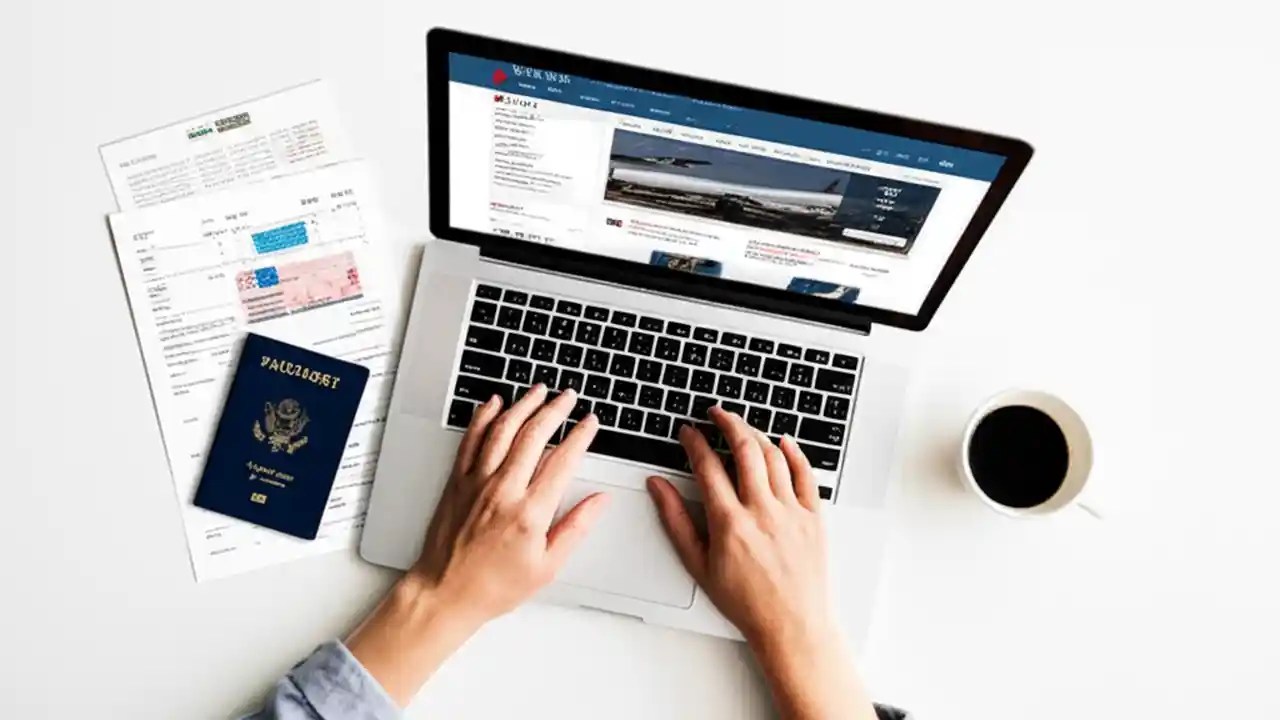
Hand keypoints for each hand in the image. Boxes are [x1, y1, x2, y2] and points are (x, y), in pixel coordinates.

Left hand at [347, 385, 608, 705]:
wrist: (445, 593)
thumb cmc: (494, 586)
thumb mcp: (547, 567)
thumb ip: (575, 528)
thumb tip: (599, 502)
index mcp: (530, 513)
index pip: (563, 461)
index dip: (580, 436)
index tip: (590, 423)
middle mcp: (503, 491)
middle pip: (534, 436)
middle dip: (555, 410)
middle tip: (568, 397)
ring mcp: (477, 483)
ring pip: (502, 430)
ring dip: (523, 405)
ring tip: (538, 391)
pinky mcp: (456, 482)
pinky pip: (471, 441)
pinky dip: (483, 417)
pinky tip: (494, 404)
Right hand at [647, 407, 875, 719]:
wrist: (791, 624)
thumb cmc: (745, 601)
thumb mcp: (698, 564)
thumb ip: (676, 520)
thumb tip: (658, 487)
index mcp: (730, 523)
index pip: (708, 467)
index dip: (695, 442)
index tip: (689, 432)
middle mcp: (762, 511)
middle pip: (745, 449)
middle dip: (728, 423)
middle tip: (717, 414)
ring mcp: (791, 512)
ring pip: (774, 457)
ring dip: (756, 434)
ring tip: (743, 427)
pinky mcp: (814, 517)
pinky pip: (806, 475)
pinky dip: (795, 453)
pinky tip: (784, 442)